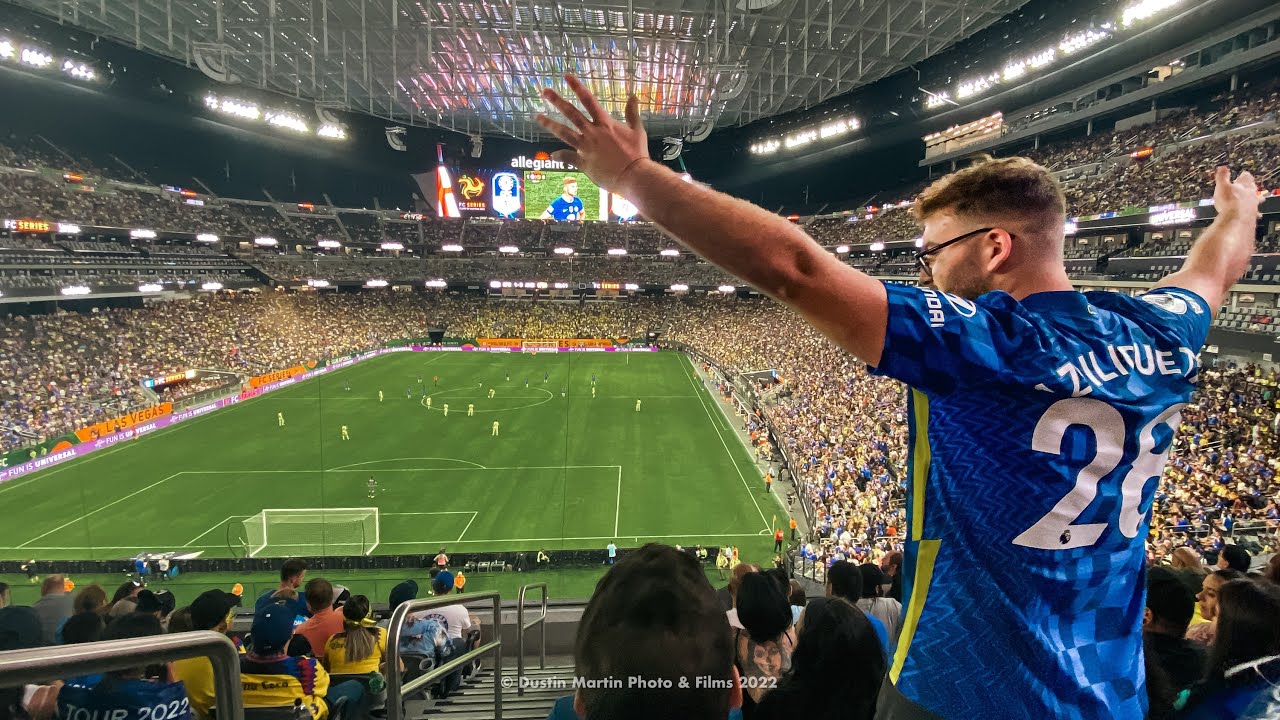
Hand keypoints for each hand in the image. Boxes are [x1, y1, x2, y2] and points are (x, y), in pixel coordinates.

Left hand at [536, 75, 648, 190]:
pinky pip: (567, 157)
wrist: (633, 176)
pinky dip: (559, 155)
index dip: (577, 87)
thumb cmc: (637, 154)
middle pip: (571, 114)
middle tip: (545, 91)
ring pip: (564, 133)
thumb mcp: (637, 131)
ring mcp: (586, 147)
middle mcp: (592, 133)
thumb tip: (633, 97)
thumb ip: (632, 113)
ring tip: (538, 117)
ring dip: (550, 124)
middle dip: (557, 101)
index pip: (588, 101)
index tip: (567, 77)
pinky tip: (552, 154)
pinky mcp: (583, 163)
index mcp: (605, 123)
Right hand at [1212, 165, 1262, 222]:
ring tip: (1258, 200)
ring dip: (1256, 199)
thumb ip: (1222, 176)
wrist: (1235, 218)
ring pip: (1257, 200)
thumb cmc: (1228, 201)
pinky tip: (1255, 215)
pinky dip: (1255, 213)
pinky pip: (1256, 213)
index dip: (1244, 175)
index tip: (1243, 175)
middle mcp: (1251, 194)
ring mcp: (1253, 205)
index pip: (1246, 176)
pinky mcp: (1253, 215)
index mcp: (1244, 185)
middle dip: (1250, 187)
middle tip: (1250, 186)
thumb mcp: (1221, 186)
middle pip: (1253, 188)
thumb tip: (1222, 167)